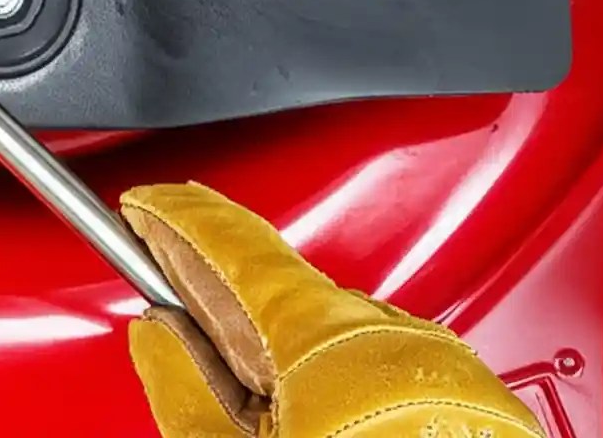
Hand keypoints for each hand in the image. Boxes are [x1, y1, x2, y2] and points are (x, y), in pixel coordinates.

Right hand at [122, 183, 544, 436]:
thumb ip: (185, 391)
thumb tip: (160, 338)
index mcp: (323, 338)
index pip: (234, 245)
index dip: (177, 220)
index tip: (146, 207)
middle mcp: (384, 334)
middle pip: (273, 286)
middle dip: (209, 280)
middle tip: (155, 261)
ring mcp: (428, 363)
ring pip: (319, 325)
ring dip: (259, 333)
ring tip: (210, 355)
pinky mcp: (455, 395)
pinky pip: (362, 358)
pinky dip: (308, 365)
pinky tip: (278, 394)